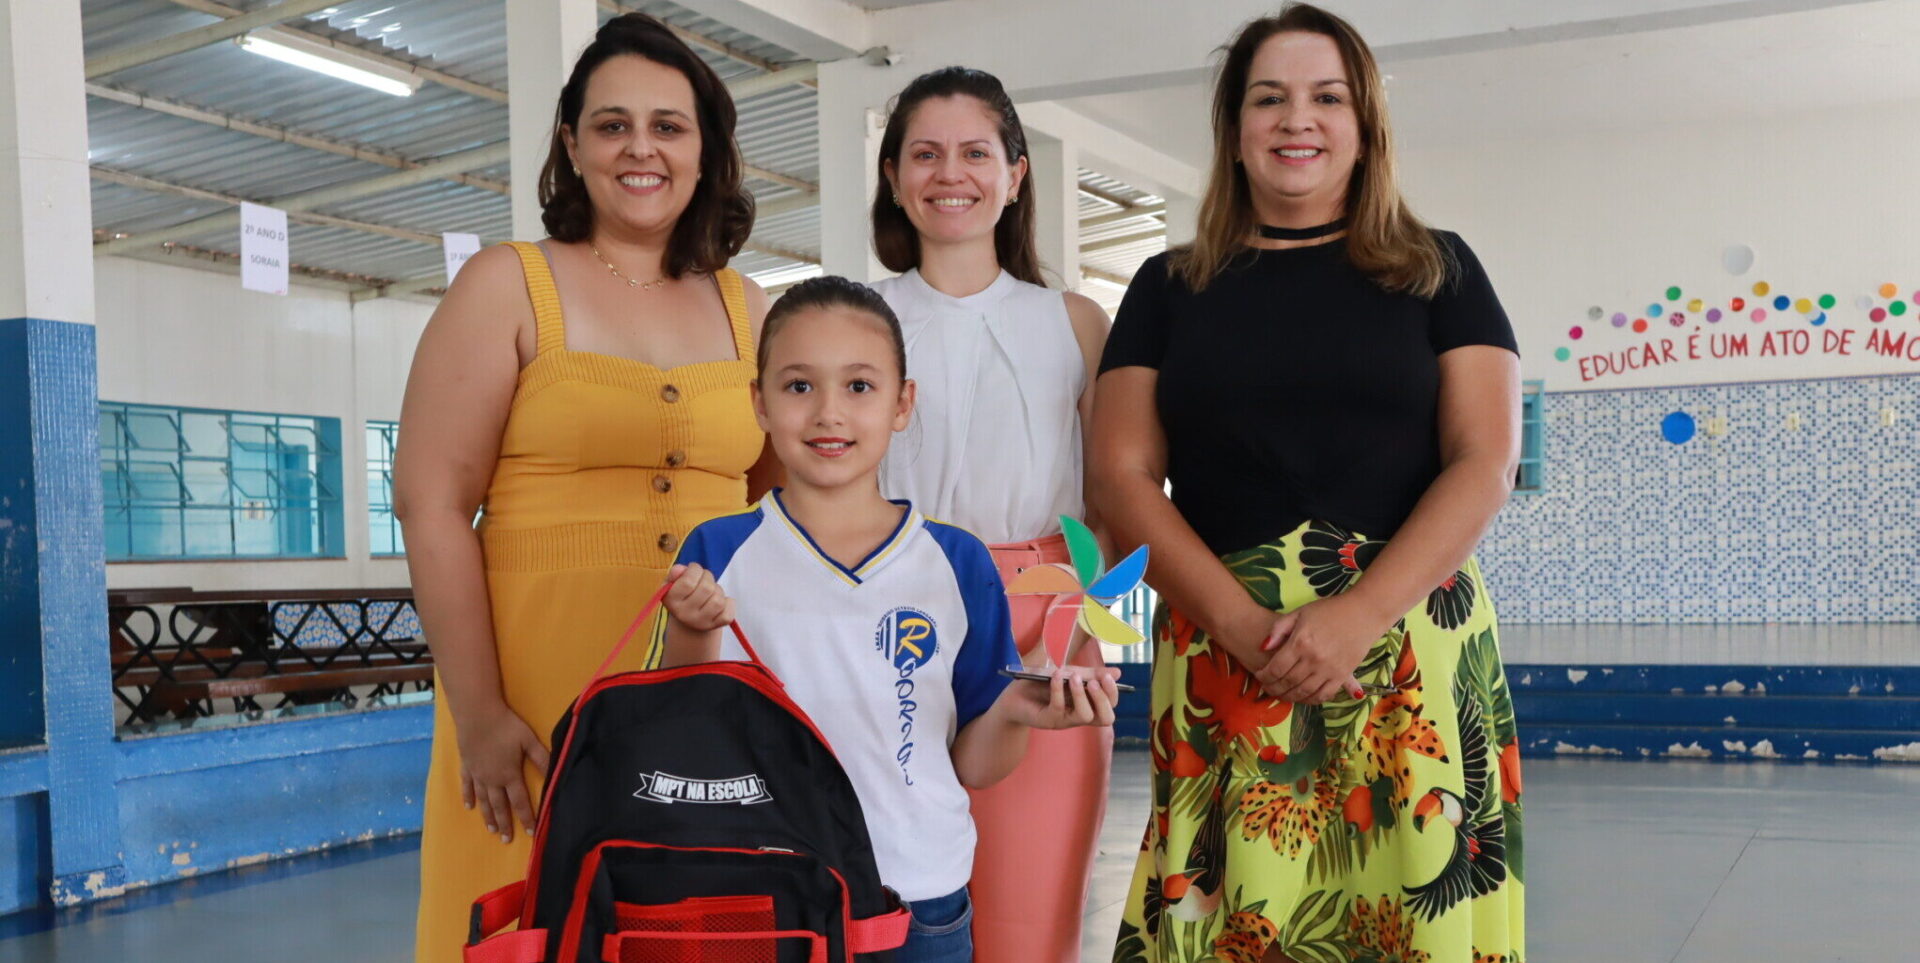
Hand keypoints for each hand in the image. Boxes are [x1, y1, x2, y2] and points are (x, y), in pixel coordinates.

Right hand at [454, 701, 550, 843]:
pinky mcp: (466, 766)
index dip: (526, 818)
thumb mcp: (529, 741)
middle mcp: (492, 779)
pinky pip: (467, 785)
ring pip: (483, 800)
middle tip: (506, 840)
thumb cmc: (506, 726)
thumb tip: (556, 775)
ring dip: (487, 816)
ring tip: (491, 830)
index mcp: (510, 775)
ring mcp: (477, 774)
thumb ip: (542, 759)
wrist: (477, 714)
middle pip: (500, 806)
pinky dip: (468, 797)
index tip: (531, 833)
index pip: (520, 802)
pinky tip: (468, 806)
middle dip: (505, 823)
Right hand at [664, 563, 733, 631]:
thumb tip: (680, 569)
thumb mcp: (674, 582)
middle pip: (706, 588)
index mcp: (671, 601)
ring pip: (718, 599)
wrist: (689, 621)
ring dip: (718, 590)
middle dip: (708, 577)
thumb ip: (676, 572)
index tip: (694, 569)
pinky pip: (729, 610)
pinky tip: (720, 603)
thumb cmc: (683, 595)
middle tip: (704, 580)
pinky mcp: (716, 626)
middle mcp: (684, 615)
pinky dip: (728, 602)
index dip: (695, 570)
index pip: (688, 582)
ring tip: (711, 592)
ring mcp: (701, 623)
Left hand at [1003, 665, 1121, 729]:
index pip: (1110, 706)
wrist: (1014, 695)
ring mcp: (1065, 720)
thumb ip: (1091, 674)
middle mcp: (1080, 716)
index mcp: (1088, 705)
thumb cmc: (1044, 685)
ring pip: (1085, 716)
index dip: (1112, 693)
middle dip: (1103, 699)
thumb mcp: (1069, 674)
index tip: (1107, 676)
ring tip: (1073, 677)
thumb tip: (1118, 673)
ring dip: (1081, 695)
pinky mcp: (1048, 720)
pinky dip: (1058, 689)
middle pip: (1106, 718)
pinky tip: (1055, 675)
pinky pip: (1058, 708)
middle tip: (1093, 682)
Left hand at [1253, 594, 1395, 704]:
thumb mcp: (1299, 613)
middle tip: (1267, 689)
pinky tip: (1303, 697)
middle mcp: (1314, 659)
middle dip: (1273, 688)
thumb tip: (1262, 647)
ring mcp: (1330, 669)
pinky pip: (1324, 695)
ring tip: (1281, 695)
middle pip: (1287, 682)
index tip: (1260, 676)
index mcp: (1301, 642)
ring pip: (1304, 692)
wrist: (1363, 612)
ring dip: (1289, 697)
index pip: (1276, 668)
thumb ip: (1279, 629)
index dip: (1264, 676)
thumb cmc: (1329, 610)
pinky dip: (1311, 700)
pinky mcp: (1343, 675)